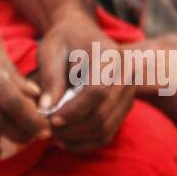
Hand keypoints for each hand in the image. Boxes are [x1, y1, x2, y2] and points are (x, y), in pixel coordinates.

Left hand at [38, 7, 134, 151]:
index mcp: (110, 55)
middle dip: (73, 128)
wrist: (81, 34)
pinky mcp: (125, 106)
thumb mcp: (50, 50)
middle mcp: (127, 74)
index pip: (97, 91)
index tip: (51, 119)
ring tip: (54, 135)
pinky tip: (66, 140)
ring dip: (78, 137)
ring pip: (106, 127)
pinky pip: (109, 132)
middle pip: (103, 113)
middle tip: (48, 130)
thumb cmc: (63, 40)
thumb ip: (50, 77)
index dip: (74, 110)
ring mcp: (130, 92)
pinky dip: (87, 141)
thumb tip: (47, 108)